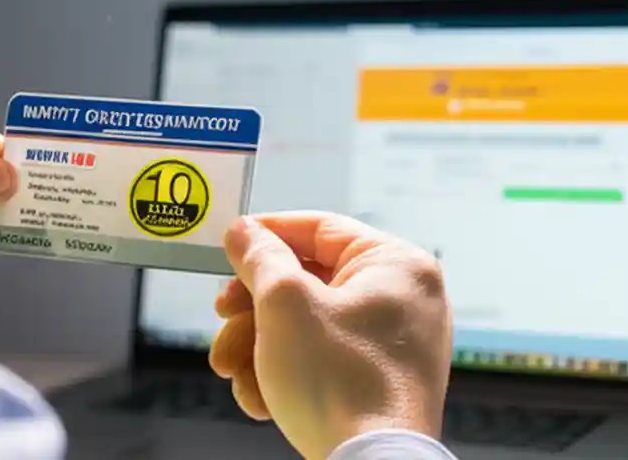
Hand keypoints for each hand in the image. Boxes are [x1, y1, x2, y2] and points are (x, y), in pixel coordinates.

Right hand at [209, 212, 451, 459]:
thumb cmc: (337, 381)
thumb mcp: (284, 303)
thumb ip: (259, 257)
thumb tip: (244, 231)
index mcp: (395, 264)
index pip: (318, 228)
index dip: (266, 234)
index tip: (229, 246)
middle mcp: (404, 298)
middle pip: (306, 281)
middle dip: (253, 309)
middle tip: (223, 319)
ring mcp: (395, 342)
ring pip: (307, 325)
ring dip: (258, 346)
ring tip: (232, 372)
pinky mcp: (382, 381)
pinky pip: (323, 359)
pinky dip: (285, 373)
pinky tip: (258, 398)